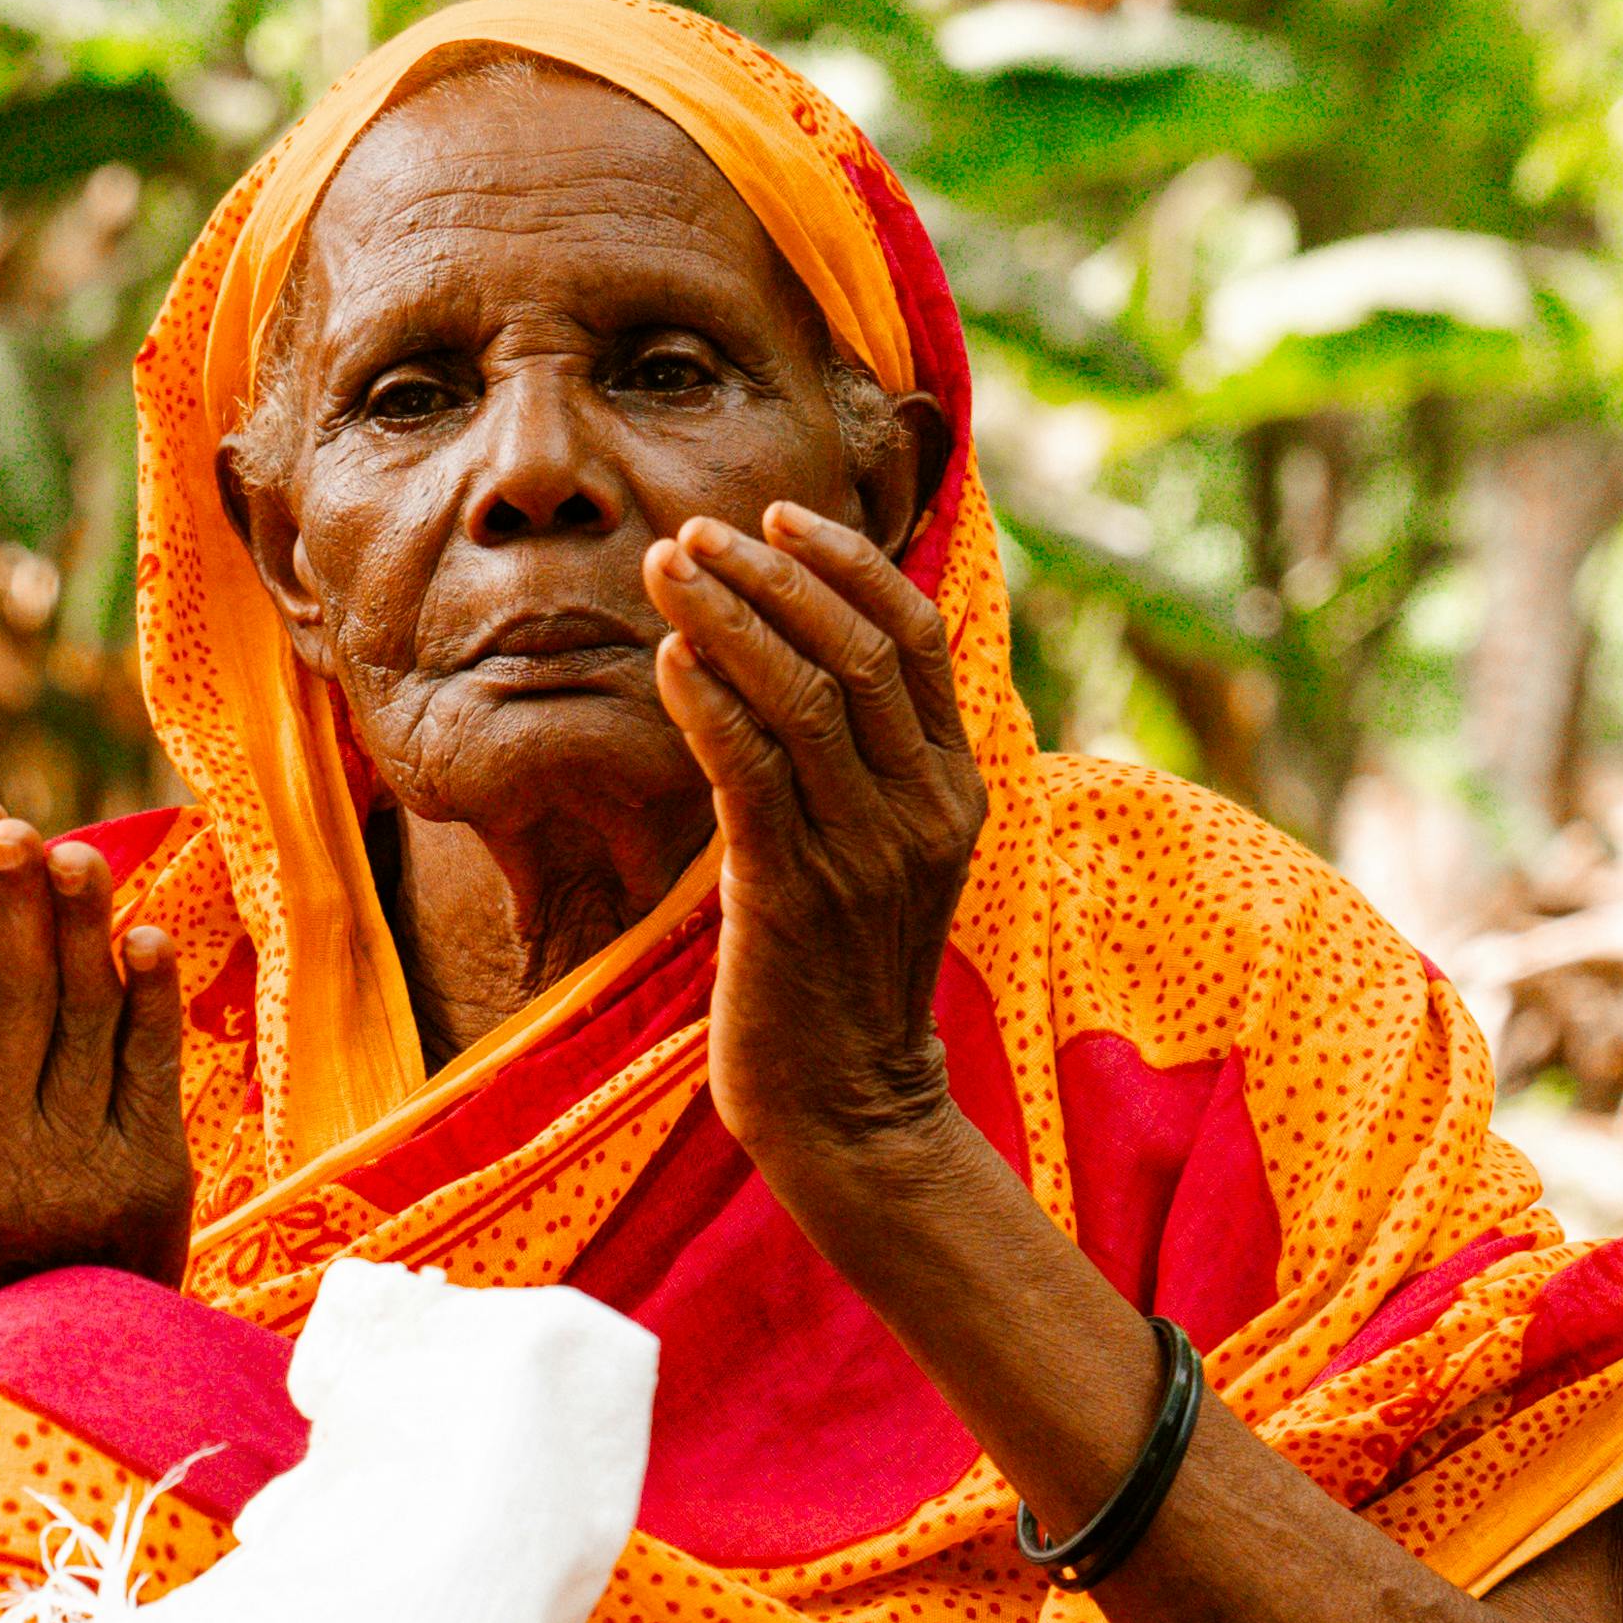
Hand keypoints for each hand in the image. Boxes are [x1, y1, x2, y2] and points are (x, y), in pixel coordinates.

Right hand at [0, 804, 196, 1322]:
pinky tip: (144, 938)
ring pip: (83, 1017)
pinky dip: (150, 997)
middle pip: (8, 995)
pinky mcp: (149, 1181)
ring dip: (85, 925)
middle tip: (17, 827)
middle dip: (14, 896)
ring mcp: (73, 1172)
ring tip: (79, 856)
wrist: (43, 1366)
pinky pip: (151, 1066)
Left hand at [650, 502, 985, 1190]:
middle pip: (858, 650)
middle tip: (696, 530)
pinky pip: (751, 774)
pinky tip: (667, 661)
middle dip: (772, 574)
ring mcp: (865, 855)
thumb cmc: (841, 971)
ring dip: (726, 619)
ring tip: (665, 569)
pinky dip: (707, 703)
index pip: (917, 637)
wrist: (848, 1106)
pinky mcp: (792, 897)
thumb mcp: (879, 849)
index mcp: (956, 787)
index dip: (849, 563)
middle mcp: (924, 811)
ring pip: (803, 698)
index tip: (780, 515)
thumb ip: (862, 758)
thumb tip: (797, 649)